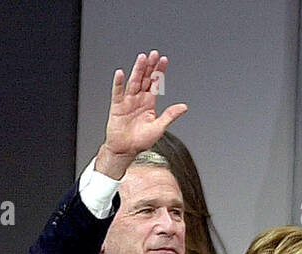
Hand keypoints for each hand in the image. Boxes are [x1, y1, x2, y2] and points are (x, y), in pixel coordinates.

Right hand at [96, 51, 186, 178]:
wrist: (125, 150)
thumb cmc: (140, 141)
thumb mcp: (159, 128)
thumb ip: (170, 115)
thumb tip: (183, 107)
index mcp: (149, 102)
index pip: (155, 83)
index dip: (159, 71)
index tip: (164, 60)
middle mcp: (138, 99)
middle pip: (145, 78)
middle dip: (149, 66)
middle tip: (153, 54)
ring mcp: (128, 101)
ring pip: (133, 82)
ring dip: (137, 70)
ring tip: (141, 58)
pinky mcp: (117, 106)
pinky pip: (118, 93)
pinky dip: (118, 83)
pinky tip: (120, 74)